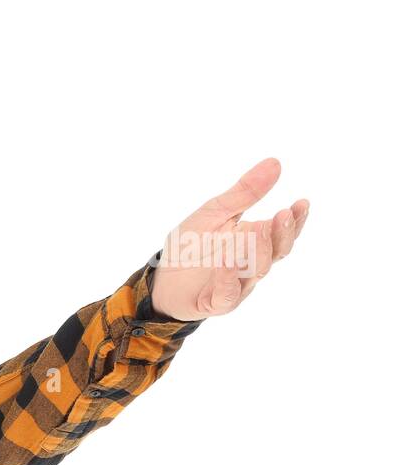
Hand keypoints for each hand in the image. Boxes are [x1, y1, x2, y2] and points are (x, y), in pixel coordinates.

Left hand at [151, 158, 309, 320]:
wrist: (161, 277)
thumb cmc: (191, 244)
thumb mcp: (215, 212)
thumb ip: (244, 193)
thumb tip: (274, 163)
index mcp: (255, 240)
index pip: (283, 231)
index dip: (296, 219)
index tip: (302, 203)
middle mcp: (252, 263)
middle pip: (277, 252)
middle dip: (281, 234)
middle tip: (282, 214)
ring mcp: (237, 284)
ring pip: (257, 271)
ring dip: (257, 252)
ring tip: (252, 232)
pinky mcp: (217, 301)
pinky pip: (228, 294)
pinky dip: (229, 278)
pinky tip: (227, 262)